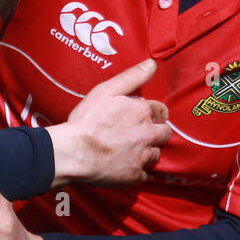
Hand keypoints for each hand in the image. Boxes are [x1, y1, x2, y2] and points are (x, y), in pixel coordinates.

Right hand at [46, 58, 170, 186]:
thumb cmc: (87, 120)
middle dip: (156, 132)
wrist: (74, 152)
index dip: (153, 113)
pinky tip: (127, 166)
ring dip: (148, 152)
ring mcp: (143, 156)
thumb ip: (132, 77)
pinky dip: (139, 171)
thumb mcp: (106, 90)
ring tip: (132, 150)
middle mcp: (148, 134)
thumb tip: (152, 63)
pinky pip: (146, 174)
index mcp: (143, 112)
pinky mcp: (135, 175)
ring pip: (157, 154)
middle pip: (166, 133)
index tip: (143, 116)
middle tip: (140, 133)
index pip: (162, 111)